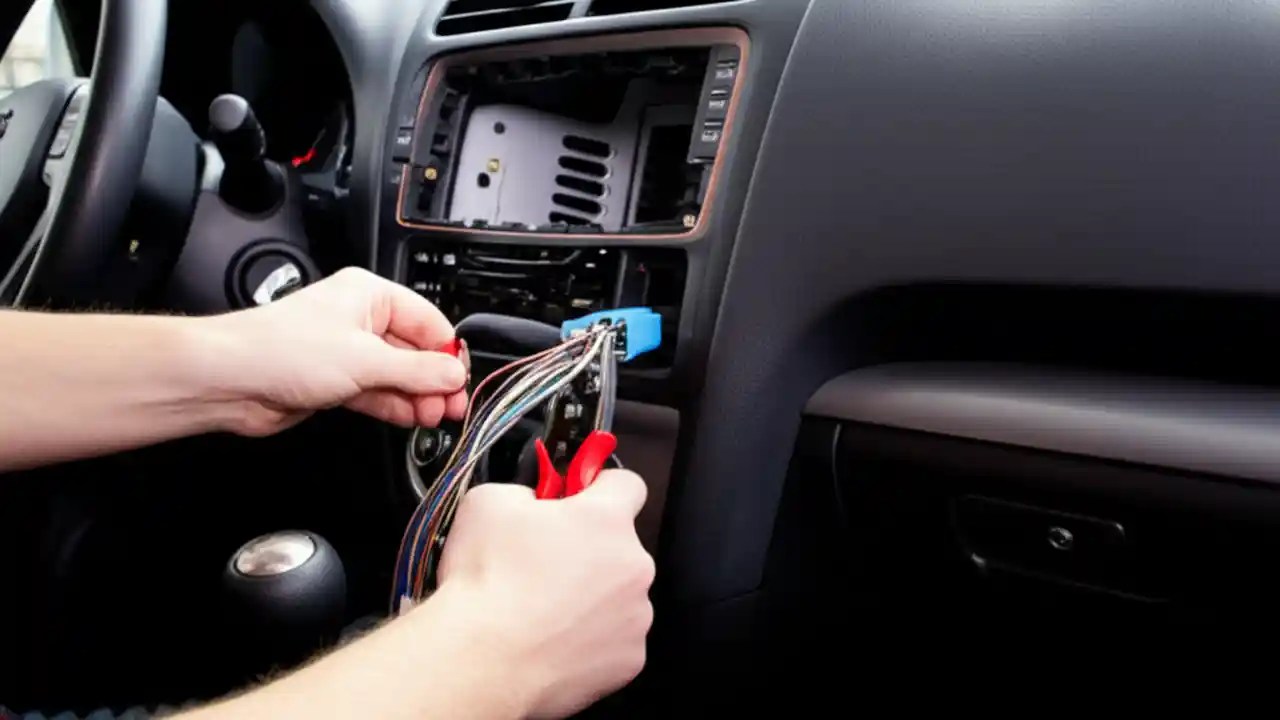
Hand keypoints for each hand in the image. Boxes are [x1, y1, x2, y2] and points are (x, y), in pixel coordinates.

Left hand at [204, 267, 468, 434]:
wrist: (230, 379)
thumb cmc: (282, 349)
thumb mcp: (366, 360)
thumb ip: (417, 371)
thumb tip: (453, 374)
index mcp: (371, 295)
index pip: (428, 322)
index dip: (448, 354)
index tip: (461, 382)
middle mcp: (360, 320)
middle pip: (415, 351)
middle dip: (434, 381)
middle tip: (453, 407)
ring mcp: (347, 352)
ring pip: (397, 375)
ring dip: (417, 397)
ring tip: (435, 417)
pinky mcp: (335, 381)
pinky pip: (376, 393)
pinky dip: (394, 405)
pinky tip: (411, 418)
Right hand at [438, 471, 655, 718]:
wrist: (482, 663)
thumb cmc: (486, 581)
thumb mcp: (489, 502)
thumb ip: (526, 492)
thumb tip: (534, 504)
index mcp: (607, 519)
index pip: (628, 485)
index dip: (600, 489)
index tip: (577, 500)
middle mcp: (634, 565)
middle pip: (620, 546)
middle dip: (589, 550)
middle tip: (543, 566)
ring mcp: (636, 616)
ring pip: (618, 596)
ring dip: (591, 598)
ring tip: (542, 613)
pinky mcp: (629, 661)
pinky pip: (614, 641)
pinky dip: (590, 641)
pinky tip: (553, 644)